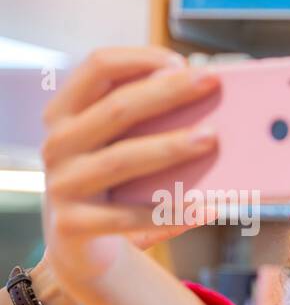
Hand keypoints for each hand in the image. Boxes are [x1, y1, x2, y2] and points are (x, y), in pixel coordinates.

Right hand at [40, 47, 220, 295]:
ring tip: (212, 138)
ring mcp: (62, 184)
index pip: (97, 68)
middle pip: (116, 109)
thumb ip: (151, 126)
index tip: (182, 61)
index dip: (139, 59)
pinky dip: (169, 212)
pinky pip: (127, 218)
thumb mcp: (122, 147)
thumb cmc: (113, 184)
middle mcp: (58, 143)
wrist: (81, 245)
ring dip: (170, 147)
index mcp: (67, 113)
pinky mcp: (73, 224)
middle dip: (167, 92)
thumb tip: (215, 114)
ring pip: (122, 159)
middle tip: (211, 83)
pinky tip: (206, 208)